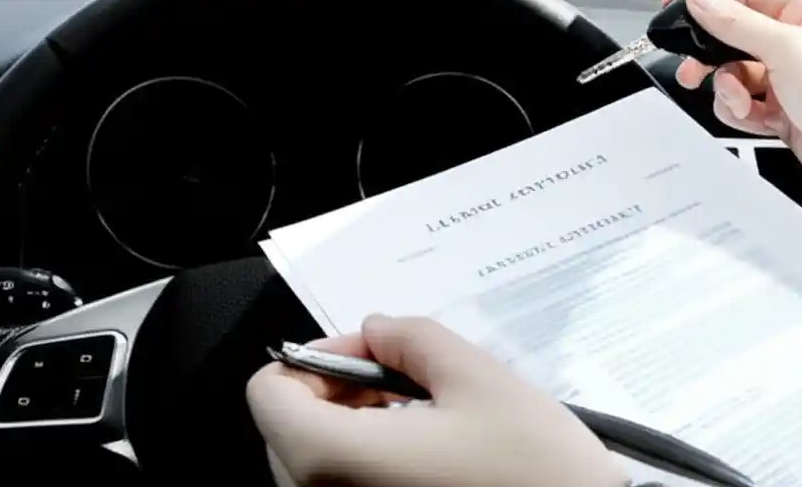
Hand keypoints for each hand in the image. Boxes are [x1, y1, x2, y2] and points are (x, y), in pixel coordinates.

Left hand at [246, 315, 625, 486]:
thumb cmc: (533, 470)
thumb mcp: (479, 378)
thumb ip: (413, 339)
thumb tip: (376, 331)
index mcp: (332, 458)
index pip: (268, 392)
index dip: (318, 358)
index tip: (374, 354)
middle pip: (285, 428)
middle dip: (336, 391)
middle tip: (401, 379)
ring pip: (311, 463)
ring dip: (350, 428)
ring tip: (421, 419)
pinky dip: (365, 463)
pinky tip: (425, 456)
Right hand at [670, 0, 801, 195]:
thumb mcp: (787, 50)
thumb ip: (737, 23)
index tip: (676, 6)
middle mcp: (799, 44)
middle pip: (735, 37)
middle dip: (711, 54)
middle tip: (692, 67)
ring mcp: (789, 80)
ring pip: (734, 74)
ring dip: (727, 88)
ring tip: (739, 99)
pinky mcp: (781, 112)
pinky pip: (742, 104)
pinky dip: (739, 111)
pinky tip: (751, 117)